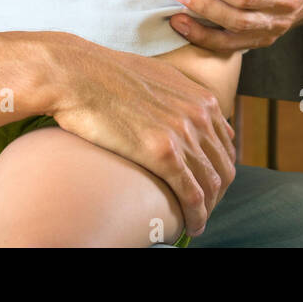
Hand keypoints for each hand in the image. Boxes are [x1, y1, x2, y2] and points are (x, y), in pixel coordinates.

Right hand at [48, 37, 236, 236]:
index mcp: (200, 98)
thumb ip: (178, 97)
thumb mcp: (157, 77)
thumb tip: (182, 115)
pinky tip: (190, 226)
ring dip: (207, 210)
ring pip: (211, 184)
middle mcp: (199, 114)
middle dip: (217, 194)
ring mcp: (183, 132)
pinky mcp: (163, 152)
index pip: (226, 145)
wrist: (77, 75)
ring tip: (196, 223)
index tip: (207, 185)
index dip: (219, 170)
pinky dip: (196, 215)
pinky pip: (191, 194)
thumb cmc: (106, 75)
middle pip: (223, 167)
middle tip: (202, 209)